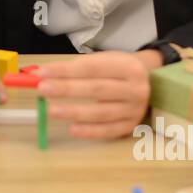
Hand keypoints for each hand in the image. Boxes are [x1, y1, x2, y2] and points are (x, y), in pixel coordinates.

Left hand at [30, 50, 153, 139]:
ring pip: (101, 112)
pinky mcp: (131, 126)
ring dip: (75, 112)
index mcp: (129, 67)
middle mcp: (136, 88)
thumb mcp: (105, 60)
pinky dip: (90, 131)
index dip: (66, 71)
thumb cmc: (118, 70)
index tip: (42, 73)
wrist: (150, 83)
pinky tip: (72, 129)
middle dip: (68, 89)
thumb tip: (43, 75)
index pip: (92, 68)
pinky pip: (109, 131)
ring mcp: (135, 109)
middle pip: (97, 89)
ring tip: (52, 110)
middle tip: (43, 89)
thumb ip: (75, 68)